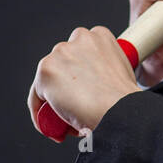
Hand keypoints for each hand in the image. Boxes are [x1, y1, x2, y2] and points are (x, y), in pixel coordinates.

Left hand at [27, 26, 143, 135]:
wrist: (120, 111)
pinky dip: (40, 113)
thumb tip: (97, 84)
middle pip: (63, 63)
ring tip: (68, 118)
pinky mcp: (45, 72)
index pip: (81, 52)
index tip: (85, 91)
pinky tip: (52, 127)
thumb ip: (107, 67)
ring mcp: (60, 54)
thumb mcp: (122, 72)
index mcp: (100, 36)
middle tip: (77, 106)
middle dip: (66, 84)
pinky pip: (36, 98)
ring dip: (54, 98)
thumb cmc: (126, 99)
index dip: (81, 74)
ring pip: (49, 80)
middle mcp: (79, 38)